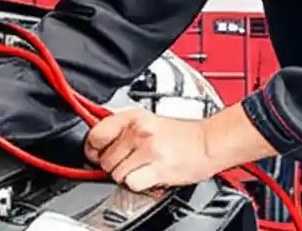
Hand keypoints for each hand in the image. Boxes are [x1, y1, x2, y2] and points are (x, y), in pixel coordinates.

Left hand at [83, 108, 218, 192]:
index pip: (96, 134)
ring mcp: (148, 149)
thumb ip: (122, 129)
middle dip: (113, 165)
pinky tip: (147, 176)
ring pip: (117, 173)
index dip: (93, 148)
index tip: (96, 153)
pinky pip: (131, 183)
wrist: (208, 143)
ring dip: (126, 176)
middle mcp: (139, 131)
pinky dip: (137, 184)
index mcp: (133, 117)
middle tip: (128, 163)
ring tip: (140, 168)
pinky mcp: (158, 168)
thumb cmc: (180, 135)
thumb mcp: (147, 121)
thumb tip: (97, 142)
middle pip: (105, 159)